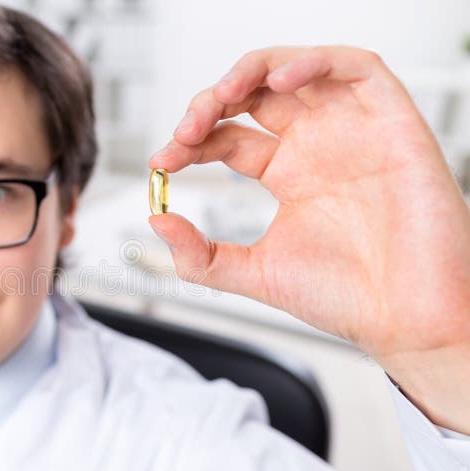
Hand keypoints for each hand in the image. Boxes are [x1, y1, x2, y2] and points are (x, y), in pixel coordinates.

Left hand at [148, 46, 469, 430]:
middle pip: (255, 97)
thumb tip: (155, 220)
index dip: (191, 141)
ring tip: (220, 97)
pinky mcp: (391, 123)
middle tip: (185, 132)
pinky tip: (278, 80)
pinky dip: (314, 61)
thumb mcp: (253, 272)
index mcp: (289, 176)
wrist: (405, 319)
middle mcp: (317, 147)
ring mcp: (352, 132)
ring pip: (298, 70)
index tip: (162, 162)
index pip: (229, 138)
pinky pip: (356, 68)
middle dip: (211, 103)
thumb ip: (199, 254)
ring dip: (252, 71)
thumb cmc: (343, 298)